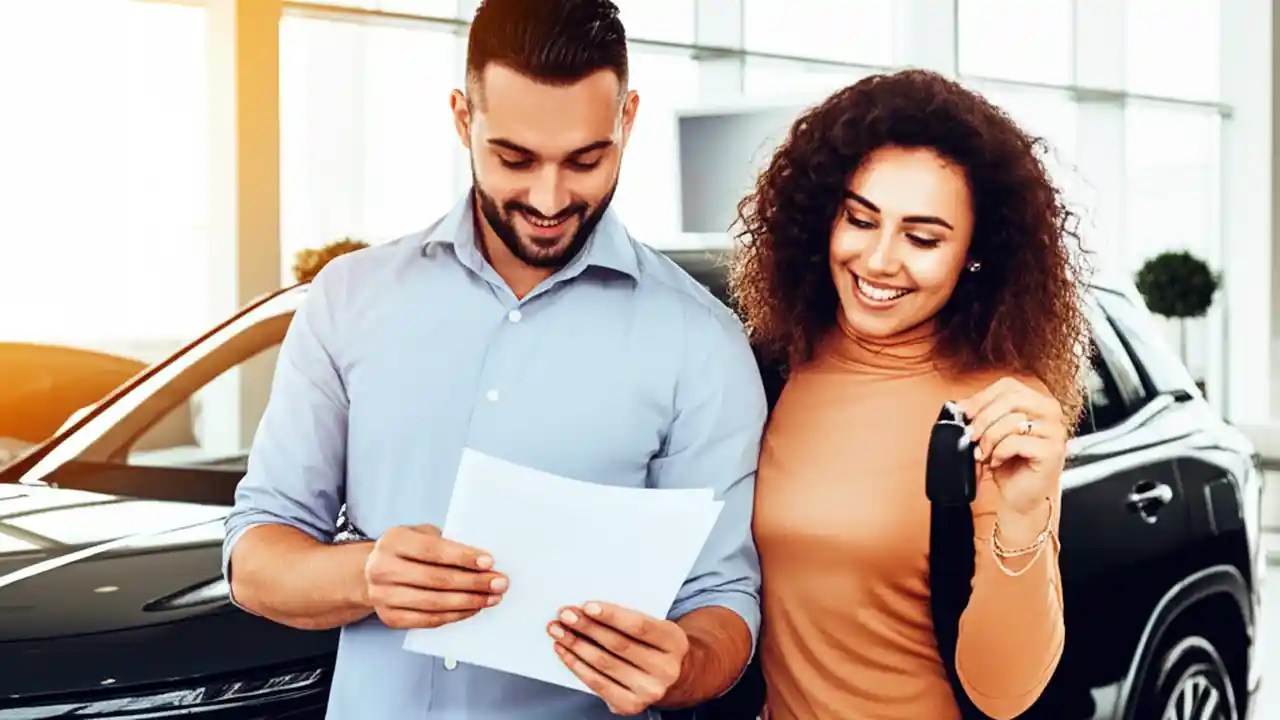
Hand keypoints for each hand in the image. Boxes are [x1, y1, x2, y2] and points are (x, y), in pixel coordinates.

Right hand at [363, 524, 506, 628]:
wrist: (374, 571)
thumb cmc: (408, 550)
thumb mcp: (422, 535)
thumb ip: (446, 544)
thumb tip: (483, 562)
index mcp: (394, 541)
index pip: (433, 550)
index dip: (463, 557)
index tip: (489, 562)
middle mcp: (383, 568)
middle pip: (436, 579)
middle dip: (473, 582)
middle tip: (499, 583)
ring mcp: (383, 596)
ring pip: (434, 603)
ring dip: (469, 602)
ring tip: (491, 598)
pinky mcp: (390, 617)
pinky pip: (428, 620)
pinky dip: (454, 615)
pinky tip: (472, 608)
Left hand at [548, 601, 689, 715]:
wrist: (673, 678)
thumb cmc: (655, 644)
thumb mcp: (656, 627)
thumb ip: (630, 618)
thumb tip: (587, 610)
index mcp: (674, 642)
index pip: (639, 626)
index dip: (612, 616)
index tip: (586, 606)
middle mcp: (665, 669)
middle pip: (618, 645)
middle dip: (587, 627)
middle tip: (564, 615)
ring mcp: (648, 690)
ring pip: (604, 663)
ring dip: (576, 645)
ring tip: (558, 630)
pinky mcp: (630, 705)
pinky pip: (597, 683)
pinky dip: (577, 665)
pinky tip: (565, 652)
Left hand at [958, 377, 1066, 518]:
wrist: (1019, 497)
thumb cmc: (1008, 463)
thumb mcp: (992, 432)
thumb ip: (983, 413)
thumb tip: (961, 404)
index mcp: (1038, 401)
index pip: (1009, 386)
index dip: (982, 397)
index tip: (964, 412)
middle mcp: (1051, 412)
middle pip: (1011, 400)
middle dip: (983, 418)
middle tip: (971, 436)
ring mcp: (1055, 431)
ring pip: (1012, 421)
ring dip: (989, 439)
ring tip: (984, 454)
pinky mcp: (1052, 451)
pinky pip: (1016, 442)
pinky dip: (999, 453)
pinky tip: (997, 462)